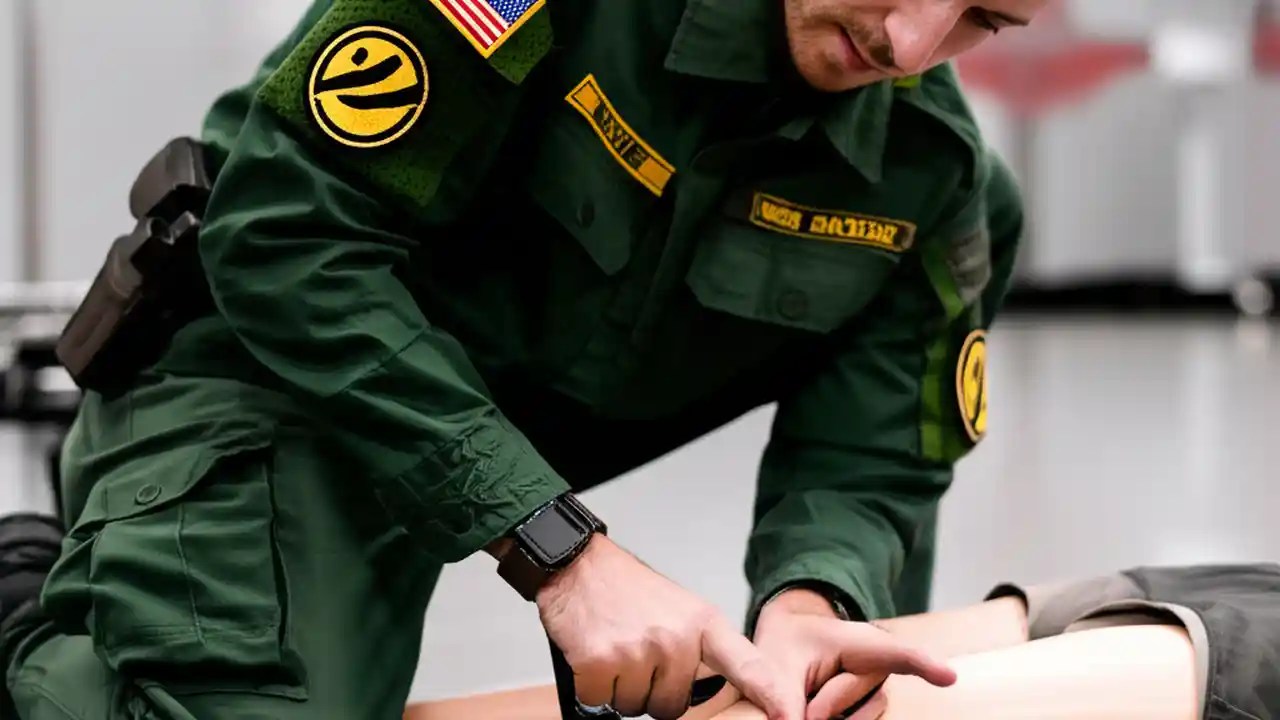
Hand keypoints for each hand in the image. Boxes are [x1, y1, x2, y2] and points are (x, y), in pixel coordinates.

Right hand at [536, 535, 792, 719]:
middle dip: (652, 692)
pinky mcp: (600, 662)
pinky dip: (592, 686)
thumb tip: (708, 691)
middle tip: (637, 654)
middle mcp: (675, 638)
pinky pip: (601, 701)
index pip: (746, 665)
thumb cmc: (627, 590)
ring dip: (621, 689)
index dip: (770, 694)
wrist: (578, 566)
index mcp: (702, 624)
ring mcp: (638, 650)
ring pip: (635, 706)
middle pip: (673, 705)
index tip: (789, 716)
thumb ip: (699, 648)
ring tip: (615, 648)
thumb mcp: (680, 609)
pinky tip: (593, 653)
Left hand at [753, 588, 956, 719]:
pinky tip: (817, 708)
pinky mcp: (867, 712)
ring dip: (823, 710)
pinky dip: (834, 717)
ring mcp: (875, 693)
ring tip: (808, 695)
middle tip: (802, 691)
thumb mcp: (777, 663)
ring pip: (854, 717)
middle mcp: (879, 667)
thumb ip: (783, 695)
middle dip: (822, 700)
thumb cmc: (790, 644)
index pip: (898, 654)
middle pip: (852, 697)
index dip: (924, 665)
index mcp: (864, 642)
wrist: (790, 642)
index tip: (948, 676)